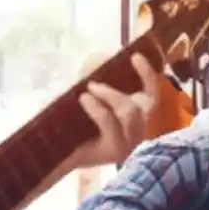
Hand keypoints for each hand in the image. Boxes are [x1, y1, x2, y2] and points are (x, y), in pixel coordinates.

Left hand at [71, 53, 158, 167]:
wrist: (56, 153)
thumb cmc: (74, 122)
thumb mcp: (87, 94)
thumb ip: (97, 76)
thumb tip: (101, 58)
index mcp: (135, 115)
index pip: (152, 94)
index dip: (148, 74)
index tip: (135, 56)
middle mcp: (137, 129)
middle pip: (145, 104)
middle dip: (119, 89)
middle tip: (92, 83)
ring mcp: (129, 142)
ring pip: (130, 112)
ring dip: (109, 96)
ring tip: (88, 90)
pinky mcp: (116, 151)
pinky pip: (111, 123)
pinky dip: (98, 108)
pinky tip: (84, 99)